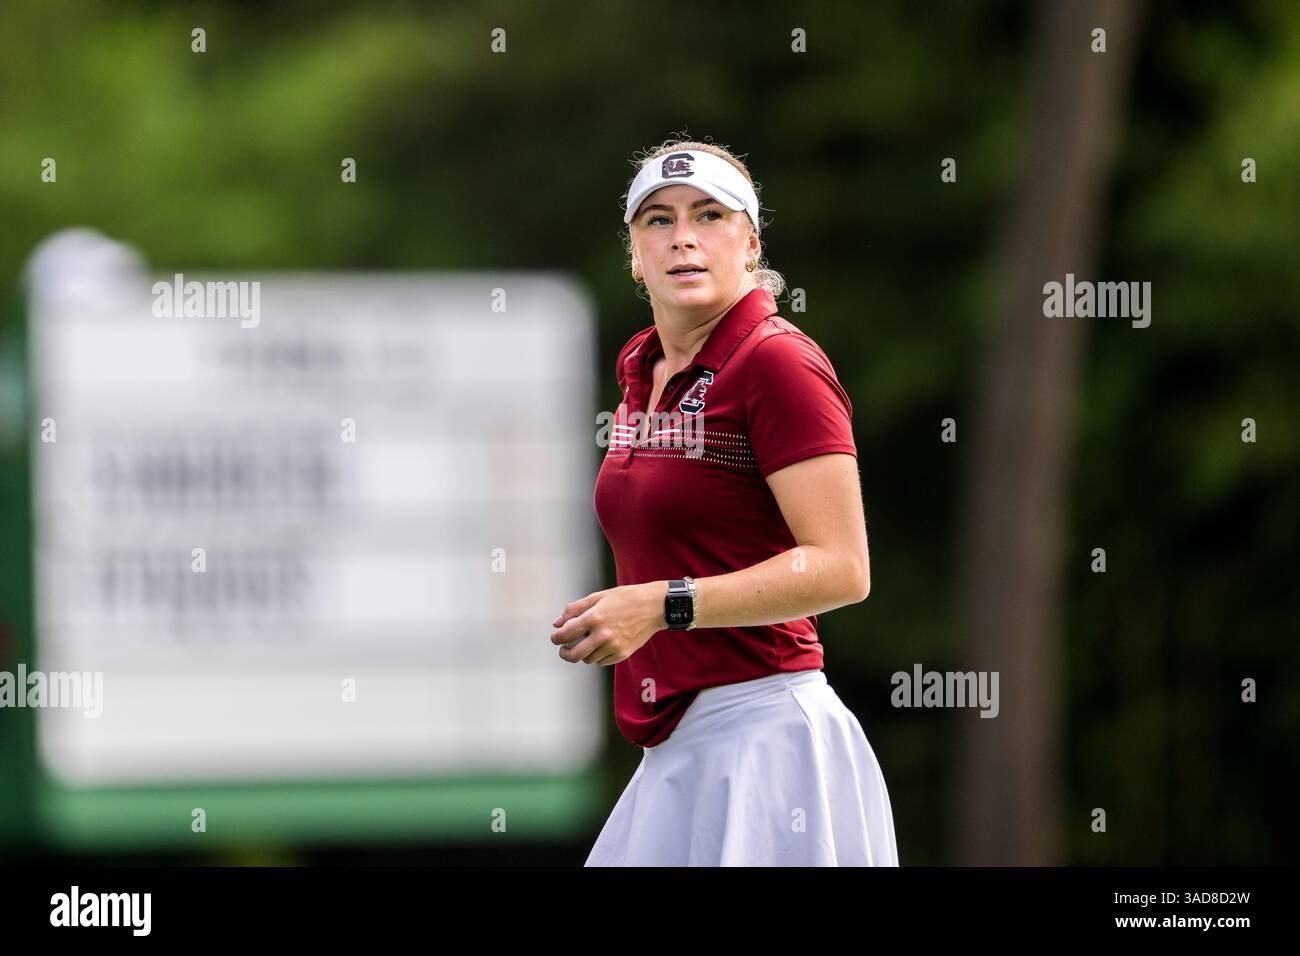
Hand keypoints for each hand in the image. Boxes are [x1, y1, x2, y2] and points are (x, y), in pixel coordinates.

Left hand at [550, 582, 667, 665]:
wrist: (654, 606)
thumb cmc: (626, 598)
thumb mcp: (598, 597)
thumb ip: (575, 609)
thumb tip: (557, 623)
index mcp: (594, 617)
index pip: (565, 634)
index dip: (556, 638)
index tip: (556, 637)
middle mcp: (602, 634)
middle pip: (574, 655)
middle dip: (564, 653)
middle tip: (564, 649)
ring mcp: (613, 646)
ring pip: (588, 659)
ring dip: (583, 653)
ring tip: (588, 642)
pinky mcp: (622, 654)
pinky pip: (602, 662)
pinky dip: (597, 656)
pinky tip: (601, 645)